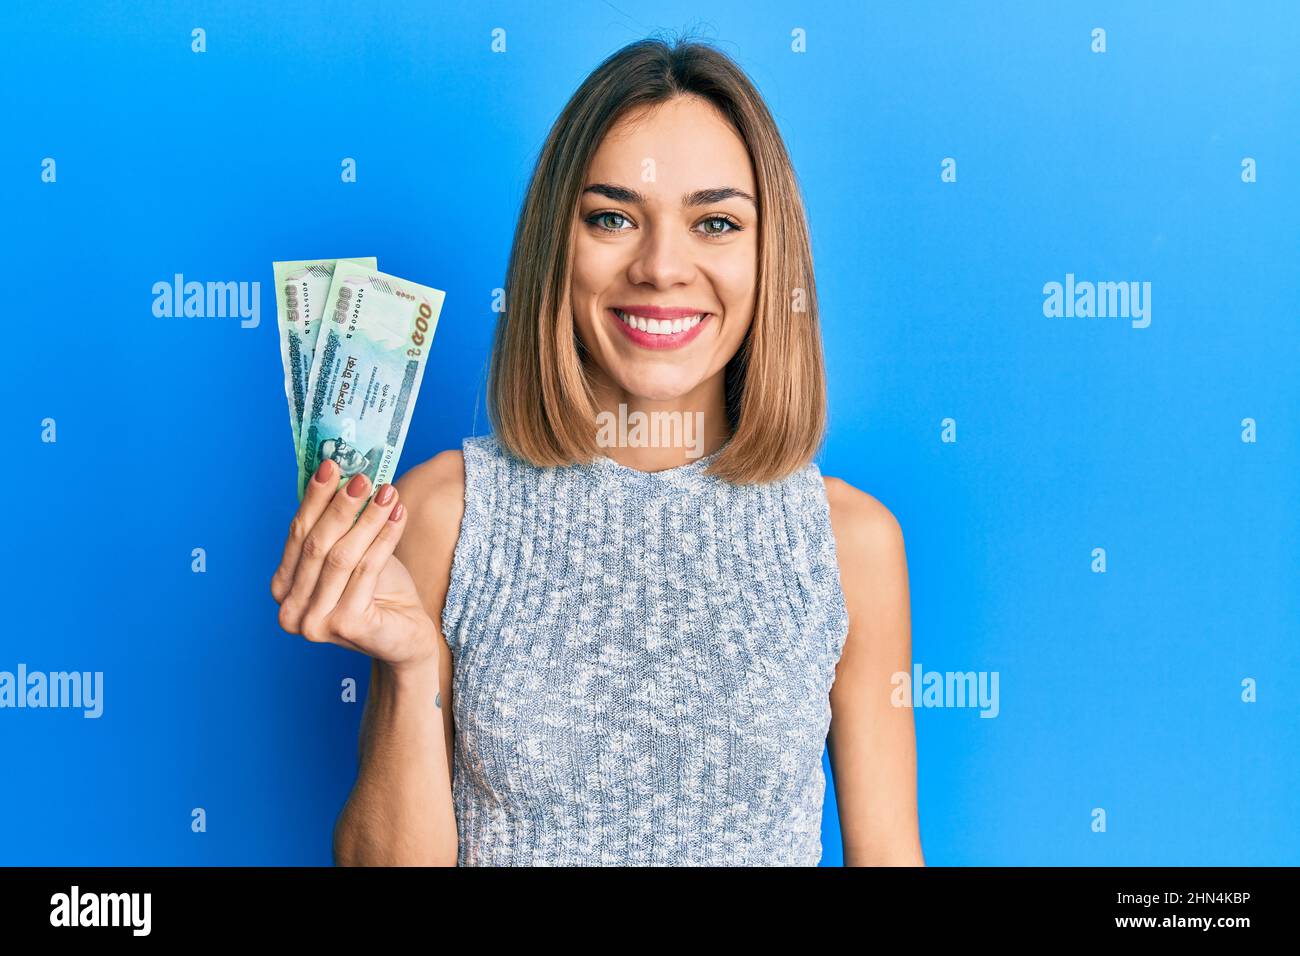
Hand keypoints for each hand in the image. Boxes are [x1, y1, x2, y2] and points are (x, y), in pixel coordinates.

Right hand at [270, 459, 437, 670]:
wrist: (406, 635)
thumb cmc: (378, 592)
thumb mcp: (353, 552)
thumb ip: (338, 525)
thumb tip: (340, 472)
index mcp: (284, 588)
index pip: (296, 535)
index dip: (314, 499)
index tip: (331, 465)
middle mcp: (291, 610)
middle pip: (316, 544)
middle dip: (341, 506)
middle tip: (363, 477)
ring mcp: (315, 622)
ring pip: (342, 556)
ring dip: (367, 519)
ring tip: (388, 493)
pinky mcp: (345, 626)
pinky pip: (366, 570)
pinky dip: (384, 538)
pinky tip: (398, 515)